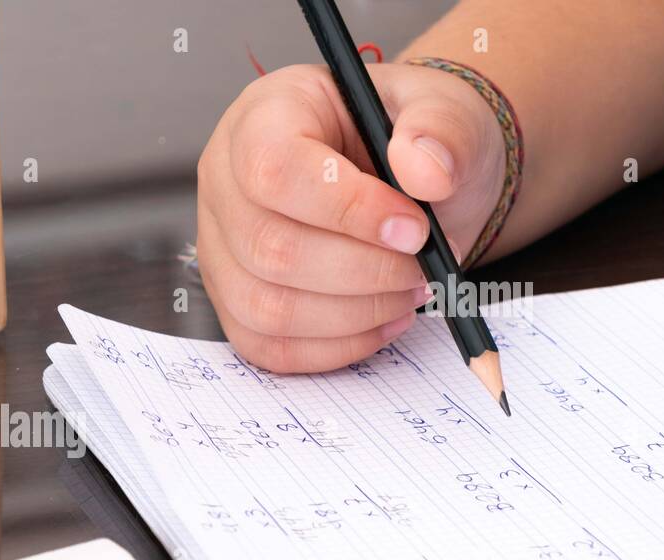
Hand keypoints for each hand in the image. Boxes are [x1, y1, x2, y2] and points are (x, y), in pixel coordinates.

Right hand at [197, 62, 505, 371]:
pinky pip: (268, 346)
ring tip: (409, 292)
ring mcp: (221, 248)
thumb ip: (442, 128)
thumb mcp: (442, 109)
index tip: (413, 228)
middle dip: (362, 272)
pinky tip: (382, 319)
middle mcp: (224, 183)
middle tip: (423, 267)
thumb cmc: (409, 140)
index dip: (345, 209)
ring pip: (266, 308)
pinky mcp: (233, 301)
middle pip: (270, 249)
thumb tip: (427, 172)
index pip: (274, 170)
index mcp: (263, 117)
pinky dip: (335, 346)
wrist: (405, 175)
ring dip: (352, 314)